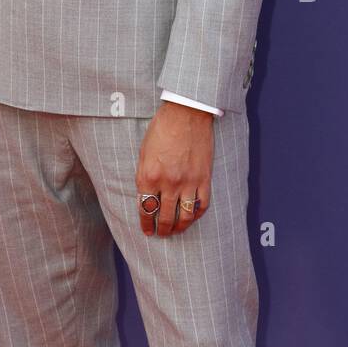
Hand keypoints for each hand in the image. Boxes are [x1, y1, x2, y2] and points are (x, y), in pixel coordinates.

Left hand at [136, 100, 213, 236]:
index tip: (146, 230)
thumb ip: (145, 175)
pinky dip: (196, 215)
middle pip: (164, 217)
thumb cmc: (162, 128)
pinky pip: (201, 205)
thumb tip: (146, 196)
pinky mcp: (204, 179)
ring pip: (184, 217)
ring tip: (175, 230)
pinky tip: (192, 217)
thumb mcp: (143, 151)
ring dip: (179, 227)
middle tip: (160, 234)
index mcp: (148, 175)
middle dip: (161, 229)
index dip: (145, 223)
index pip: (145, 209)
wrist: (186, 112)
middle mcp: (167, 183)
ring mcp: (187, 182)